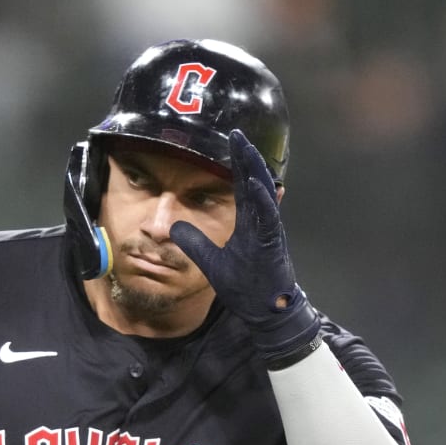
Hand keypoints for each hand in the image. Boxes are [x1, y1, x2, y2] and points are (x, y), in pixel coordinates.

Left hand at [170, 129, 321, 367]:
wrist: (264, 310)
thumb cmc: (245, 285)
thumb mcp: (211, 261)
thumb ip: (195, 242)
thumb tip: (173, 227)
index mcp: (249, 223)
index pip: (241, 187)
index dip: (237, 164)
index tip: (231, 141)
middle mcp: (261, 222)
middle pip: (253, 182)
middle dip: (246, 157)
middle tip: (237, 133)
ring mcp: (268, 231)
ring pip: (264, 193)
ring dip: (255, 170)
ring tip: (246, 148)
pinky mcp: (272, 245)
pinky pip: (269, 218)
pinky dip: (263, 200)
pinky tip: (255, 184)